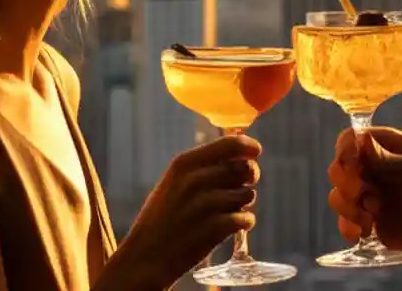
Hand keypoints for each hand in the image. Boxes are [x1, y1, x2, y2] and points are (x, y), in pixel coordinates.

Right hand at [105, 135, 260, 289]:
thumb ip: (204, 167)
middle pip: (244, 168)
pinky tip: (230, 227)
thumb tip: (242, 155)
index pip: (230, 144)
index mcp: (184, 164)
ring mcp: (205, 205)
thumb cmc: (162, 218)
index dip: (248, 146)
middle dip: (248, 177)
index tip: (255, 151)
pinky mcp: (215, 229)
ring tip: (224, 212)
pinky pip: (247, 218)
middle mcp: (195, 180)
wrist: (145, 257)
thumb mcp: (174, 183)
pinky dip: (244, 223)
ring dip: (242, 203)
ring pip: (248, 194)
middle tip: (241, 186)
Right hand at [327, 127, 401, 273]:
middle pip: (339, 167)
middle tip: (361, 193)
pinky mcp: (371, 220)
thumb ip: (391, 160)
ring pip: (338, 195)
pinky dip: (347, 227)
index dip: (345, 150)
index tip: (351, 165)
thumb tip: (360, 140)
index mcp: (388, 147)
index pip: (352, 138)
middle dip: (343, 181)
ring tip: (369, 218)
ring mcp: (371, 195)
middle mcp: (375, 169)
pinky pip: (346, 222)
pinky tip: (362, 234)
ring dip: (346, 207)